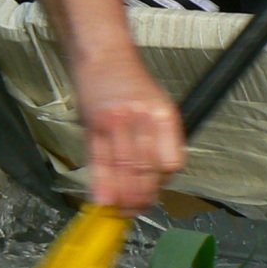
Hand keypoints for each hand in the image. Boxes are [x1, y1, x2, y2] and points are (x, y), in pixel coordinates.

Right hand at [68, 48, 184, 212]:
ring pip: (124, 171)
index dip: (163, 184)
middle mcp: (144, 119)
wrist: (103, 55)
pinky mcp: (94, 125)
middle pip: (147, 170)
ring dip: (123, 198)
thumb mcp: (155, 105)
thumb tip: (154, 179)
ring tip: (120, 212)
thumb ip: (157, 140)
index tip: (154, 193)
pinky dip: (102, 186)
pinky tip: (103, 201)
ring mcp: (118, 122)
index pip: (172, 162)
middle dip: (141, 198)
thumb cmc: (129, 83)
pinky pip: (99, 163)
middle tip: (135, 211)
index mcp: (165, 116)